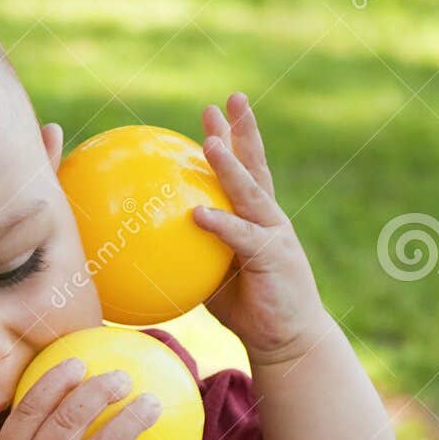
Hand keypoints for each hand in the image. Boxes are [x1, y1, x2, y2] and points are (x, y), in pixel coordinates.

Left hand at [194, 92, 329, 365]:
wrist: (288, 340)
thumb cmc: (252, 309)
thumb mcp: (215, 276)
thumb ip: (194, 253)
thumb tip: (150, 245)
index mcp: (258, 218)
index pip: (245, 170)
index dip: (233, 138)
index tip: (215, 111)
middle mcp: (270, 218)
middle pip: (255, 166)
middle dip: (242, 130)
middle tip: (228, 99)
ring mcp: (274, 234)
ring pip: (250, 192)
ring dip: (230, 166)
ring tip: (210, 142)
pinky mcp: (272, 258)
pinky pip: (241, 237)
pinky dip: (220, 223)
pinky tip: (196, 212)